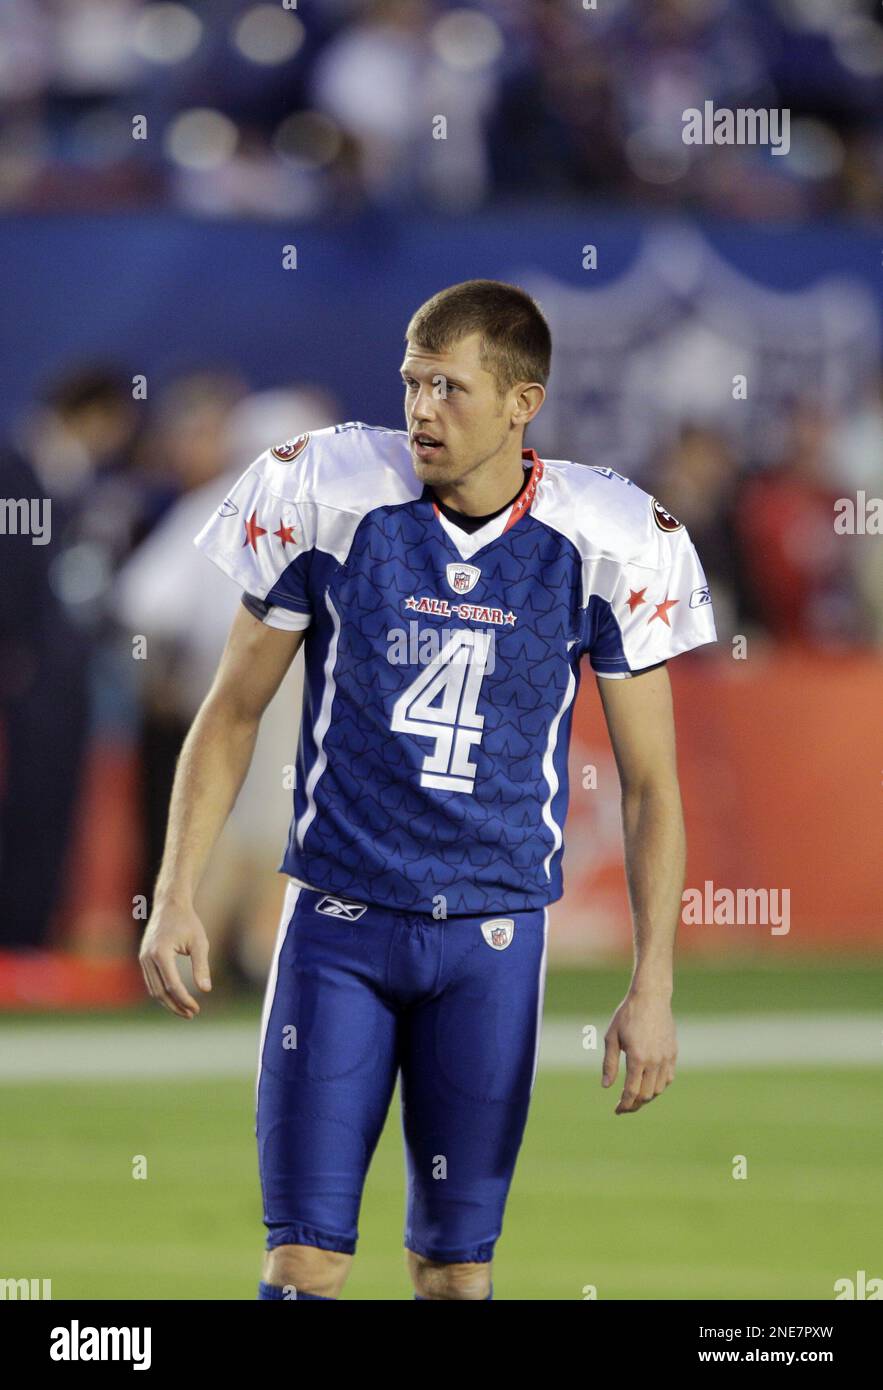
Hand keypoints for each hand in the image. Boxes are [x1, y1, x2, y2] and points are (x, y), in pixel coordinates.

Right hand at [139, 899, 211, 1018]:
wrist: (170, 905)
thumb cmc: (188, 922)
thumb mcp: (199, 942)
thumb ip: (201, 966)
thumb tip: (206, 990)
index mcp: (161, 952)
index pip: (172, 985)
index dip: (184, 999)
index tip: (197, 1008)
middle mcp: (148, 957)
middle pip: (160, 991)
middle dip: (176, 1006)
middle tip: (192, 1014)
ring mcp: (143, 959)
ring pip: (154, 989)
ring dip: (169, 1003)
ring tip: (186, 1010)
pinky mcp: (144, 959)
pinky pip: (151, 982)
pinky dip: (163, 993)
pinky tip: (176, 999)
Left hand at [602, 989, 676, 1113]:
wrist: (651, 997)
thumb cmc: (627, 1015)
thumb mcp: (612, 1037)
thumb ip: (609, 1064)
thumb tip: (606, 1086)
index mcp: (637, 1057)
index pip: (632, 1091)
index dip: (624, 1105)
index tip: (617, 1110)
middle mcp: (655, 1060)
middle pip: (646, 1094)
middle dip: (634, 1104)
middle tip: (624, 1106)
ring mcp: (666, 1057)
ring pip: (659, 1088)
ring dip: (646, 1096)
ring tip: (635, 1096)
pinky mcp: (673, 1053)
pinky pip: (668, 1078)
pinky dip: (658, 1086)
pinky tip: (648, 1084)